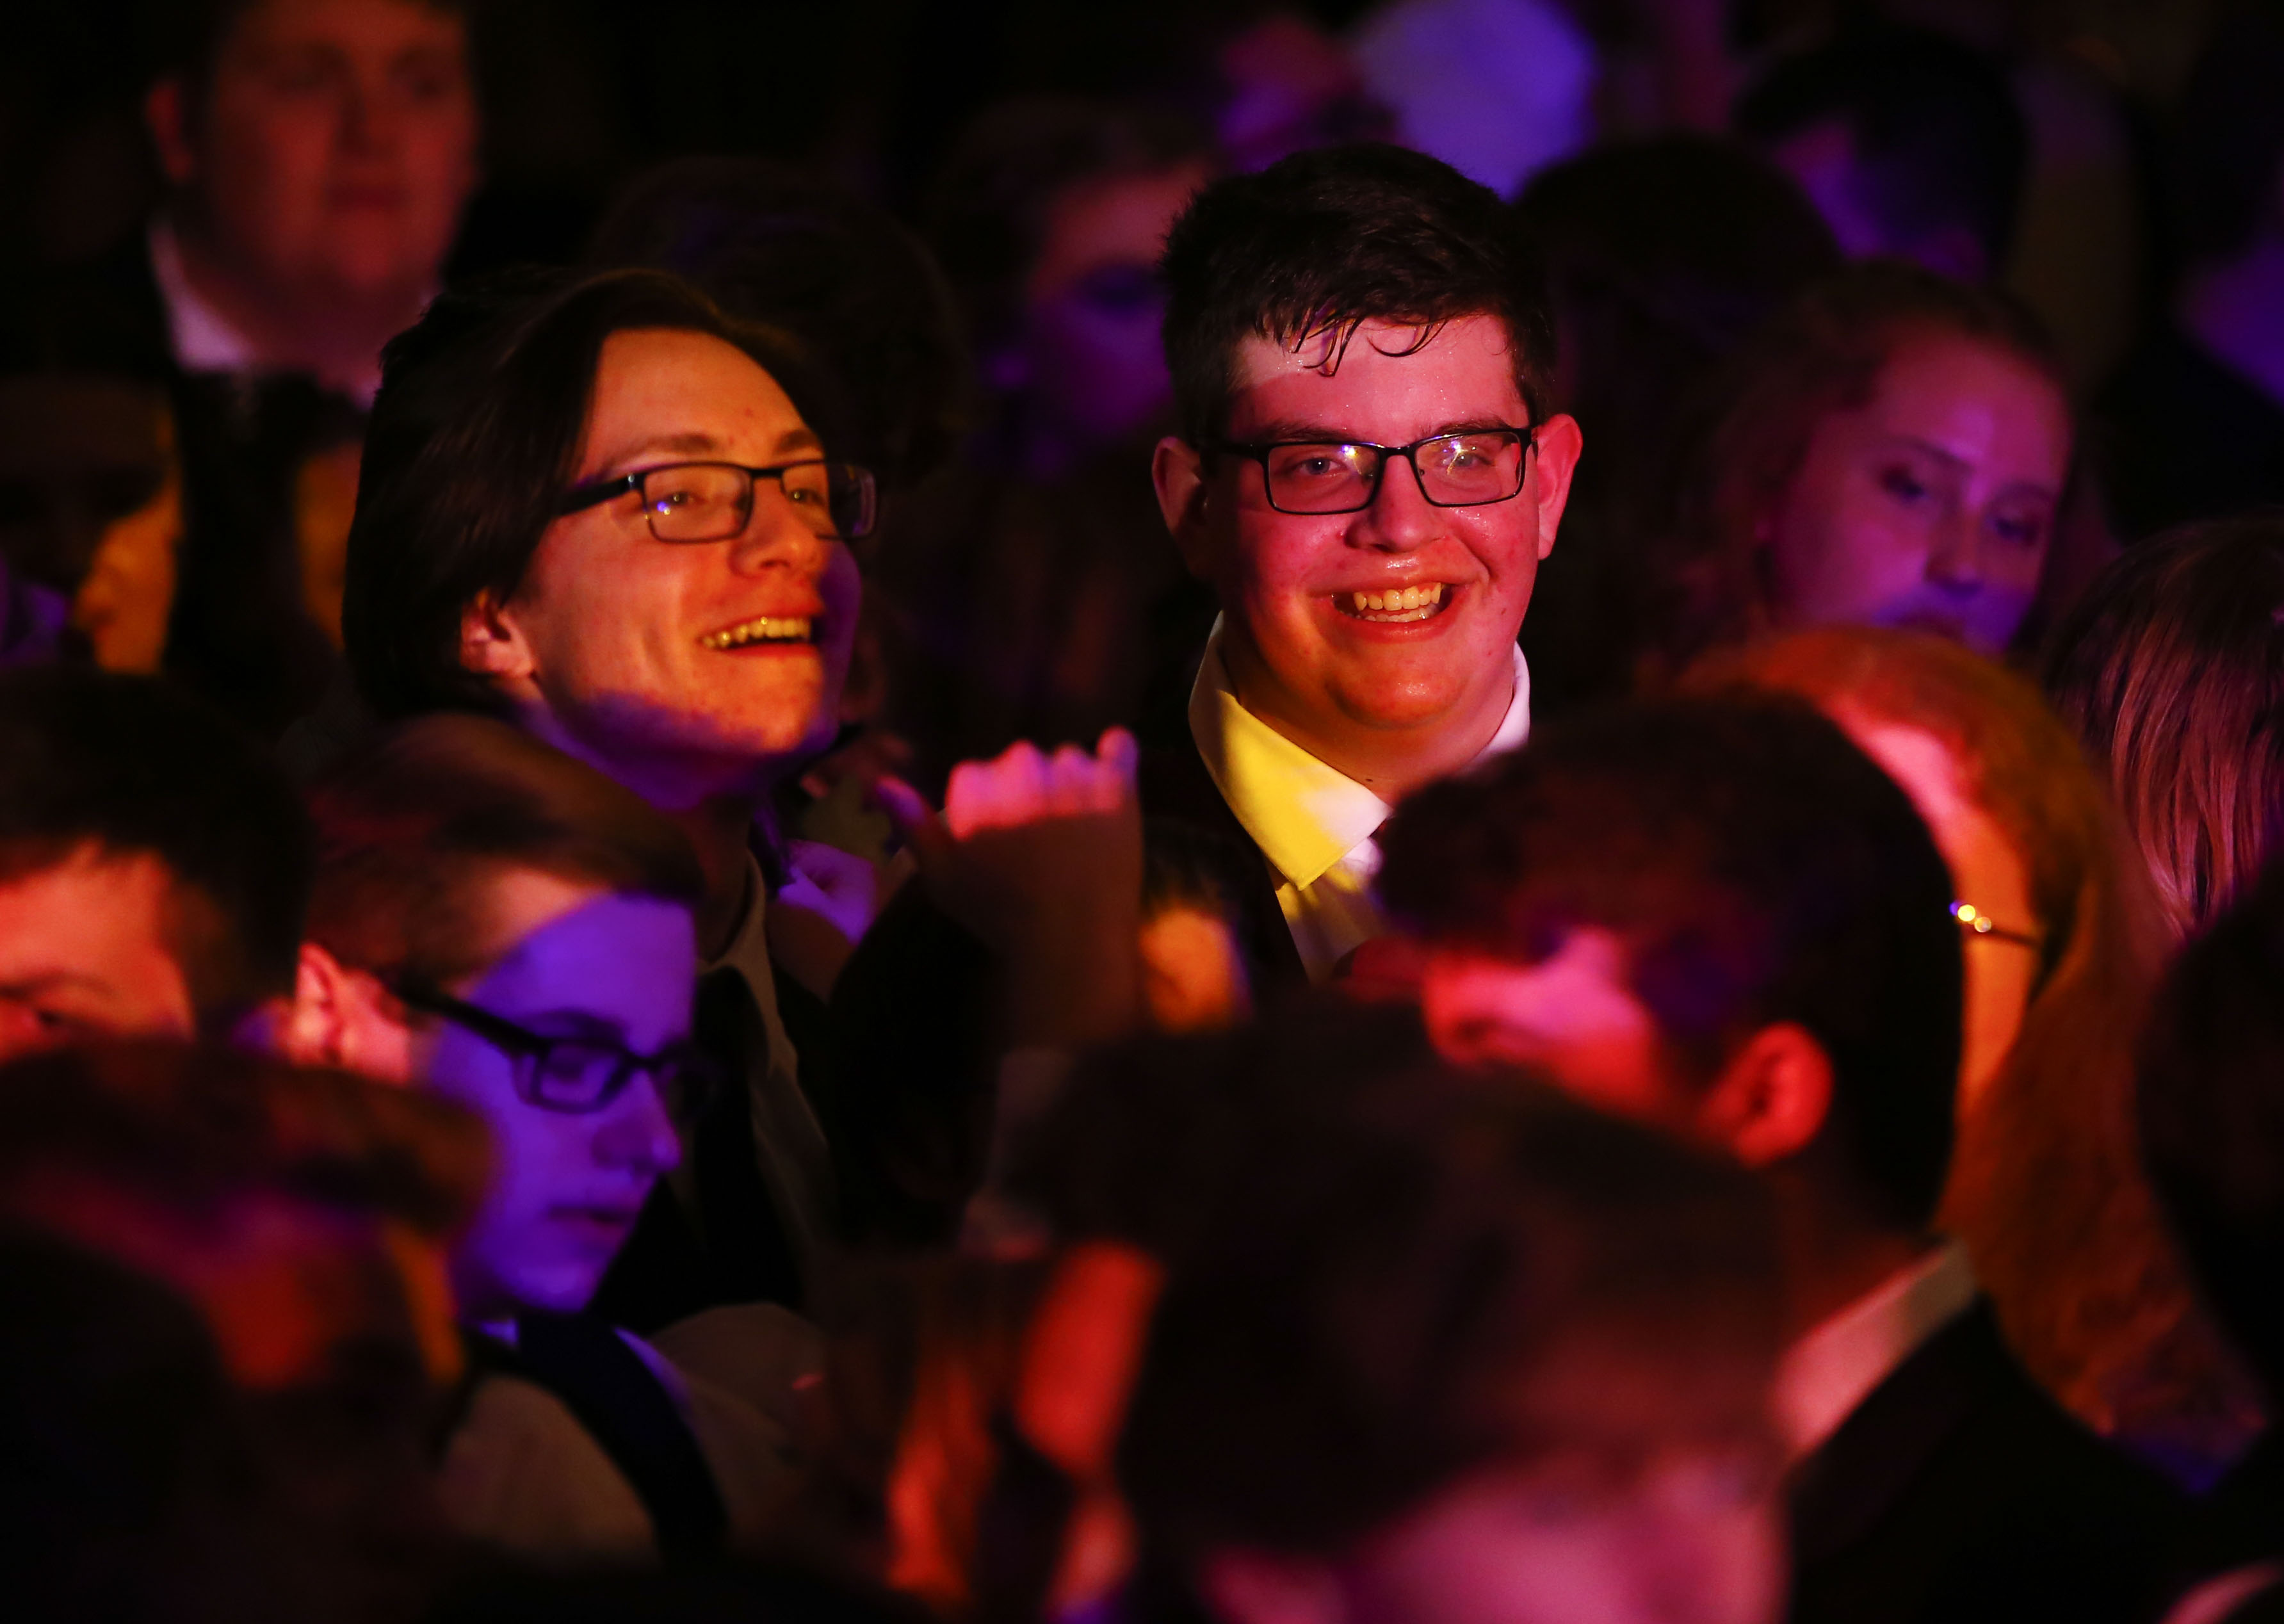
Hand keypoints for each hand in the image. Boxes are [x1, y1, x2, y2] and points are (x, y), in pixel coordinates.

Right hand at [874, 730, 1143, 1046]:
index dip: (988, 805)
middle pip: (1021, 760)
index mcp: (976, 788)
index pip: (976, 774)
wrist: (1069, 942)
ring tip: (1075, 832)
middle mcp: (1021, 768)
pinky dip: (1116, 755)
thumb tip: (878, 780)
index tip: (1002, 840)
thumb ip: (912, 824)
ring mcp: (1072, 774)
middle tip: (1041, 840)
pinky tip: (1112, 775)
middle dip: (1028, 790)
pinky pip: (1119, 747)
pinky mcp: (1117, 786)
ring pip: (1068, 759)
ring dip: (1070, 782)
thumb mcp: (942, 877)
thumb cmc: (999, 917)